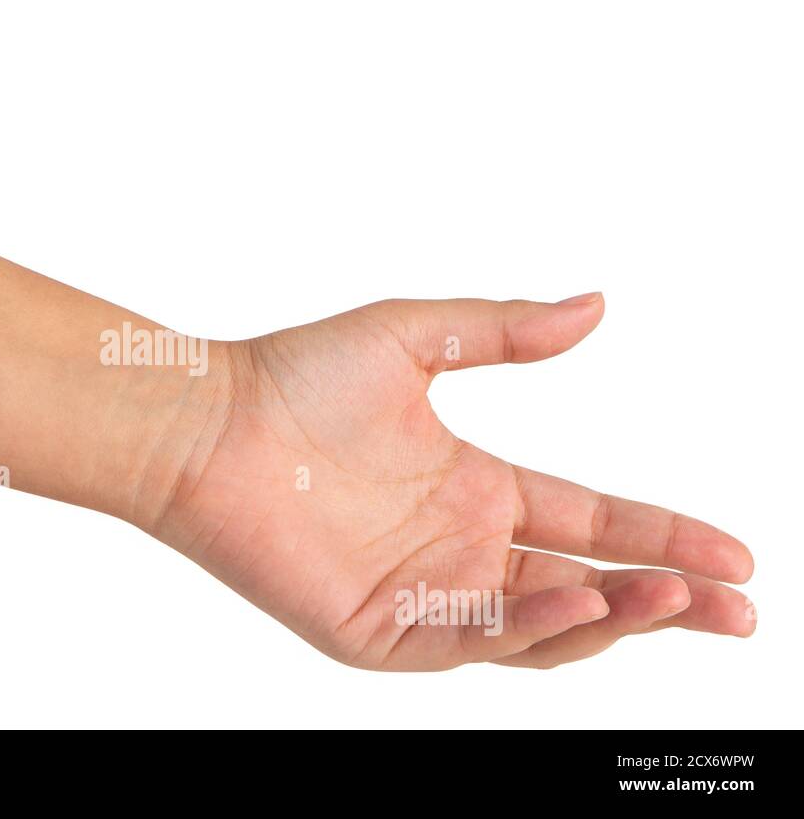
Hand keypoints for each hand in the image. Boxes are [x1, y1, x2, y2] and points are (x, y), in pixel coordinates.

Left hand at [151, 293, 754, 669]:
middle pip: (584, 587)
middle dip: (665, 600)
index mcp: (476, 488)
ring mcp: (422, 593)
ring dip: (612, 619)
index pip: (592, 521)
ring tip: (674, 598)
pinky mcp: (378, 629)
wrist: (207, 422)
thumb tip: (599, 303)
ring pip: (539, 627)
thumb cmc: (293, 378)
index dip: (663, 536)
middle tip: (740, 609)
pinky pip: (468, 644)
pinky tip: (575, 600)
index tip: (736, 550)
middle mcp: (459, 547)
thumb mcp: (417, 338)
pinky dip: (529, 629)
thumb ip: (507, 330)